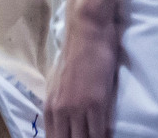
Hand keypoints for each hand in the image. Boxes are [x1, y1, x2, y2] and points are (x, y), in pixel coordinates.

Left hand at [48, 10, 122, 137]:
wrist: (86, 31)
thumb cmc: (74, 51)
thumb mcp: (57, 81)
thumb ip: (59, 102)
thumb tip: (62, 117)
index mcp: (50, 106)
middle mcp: (60, 111)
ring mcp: (77, 108)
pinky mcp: (96, 103)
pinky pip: (98, 132)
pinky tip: (107, 137)